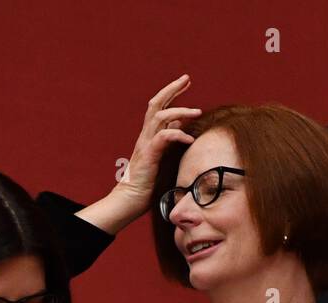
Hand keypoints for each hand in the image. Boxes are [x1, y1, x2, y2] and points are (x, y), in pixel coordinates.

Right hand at [77, 75, 201, 234]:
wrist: (129, 199)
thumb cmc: (147, 183)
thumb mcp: (161, 157)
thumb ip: (169, 141)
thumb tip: (181, 126)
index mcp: (149, 135)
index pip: (160, 107)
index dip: (172, 93)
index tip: (186, 83)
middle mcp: (146, 135)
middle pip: (157, 103)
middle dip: (172, 89)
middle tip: (186, 78)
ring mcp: (146, 144)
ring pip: (160, 116)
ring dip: (180, 111)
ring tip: (197, 111)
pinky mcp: (149, 155)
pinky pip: (164, 137)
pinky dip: (178, 134)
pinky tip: (190, 139)